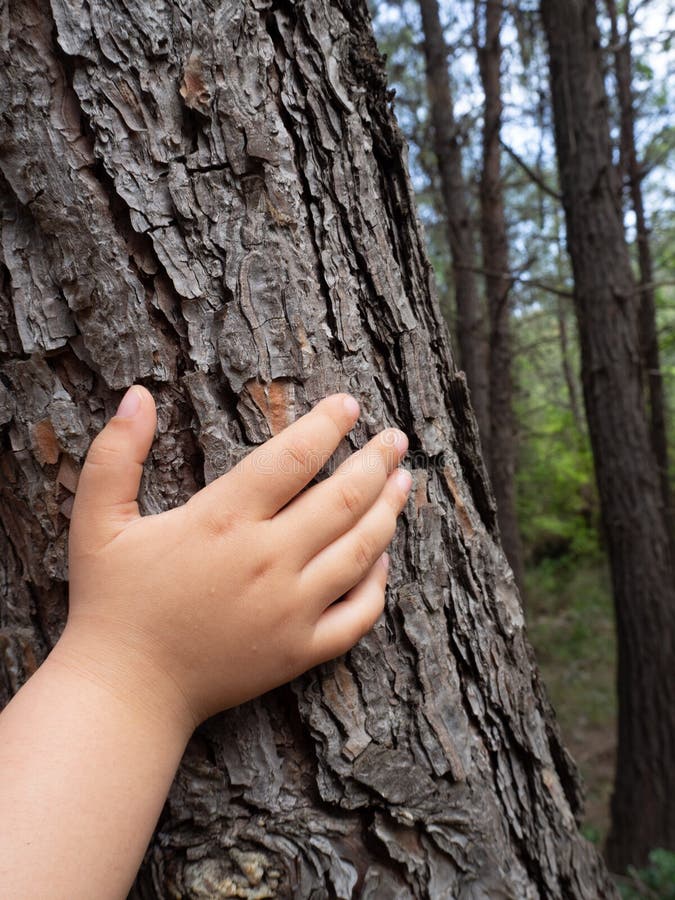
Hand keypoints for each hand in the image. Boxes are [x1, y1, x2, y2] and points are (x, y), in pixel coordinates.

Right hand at [57, 387, 410, 734]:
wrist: (127, 690)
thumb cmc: (112, 602)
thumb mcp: (97, 521)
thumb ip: (116, 455)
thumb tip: (136, 395)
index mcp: (223, 522)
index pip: (293, 457)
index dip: (327, 424)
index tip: (350, 404)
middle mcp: (268, 561)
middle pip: (343, 498)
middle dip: (376, 461)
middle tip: (396, 438)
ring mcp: (291, 609)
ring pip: (361, 550)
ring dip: (389, 511)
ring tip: (405, 481)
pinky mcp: (300, 651)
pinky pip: (358, 614)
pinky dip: (379, 583)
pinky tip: (384, 557)